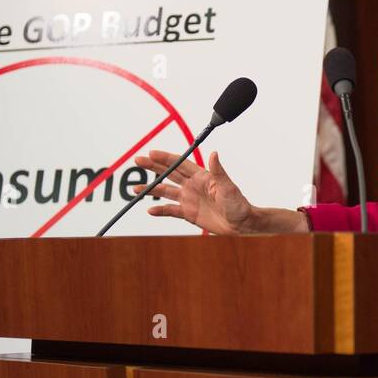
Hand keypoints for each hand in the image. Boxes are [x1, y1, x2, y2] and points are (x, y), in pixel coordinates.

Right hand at [134, 149, 255, 234]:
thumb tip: (214, 153)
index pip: (179, 163)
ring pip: (165, 192)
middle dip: (153, 168)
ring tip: (135, 190)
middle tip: (137, 161)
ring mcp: (189, 199)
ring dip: (151, 190)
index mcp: (201, 176)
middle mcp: (193, 186)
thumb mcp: (228, 187)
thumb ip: (219, 171)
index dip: (165, 158)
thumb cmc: (238, 204)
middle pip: (169, 174)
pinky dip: (160, 210)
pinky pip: (170, 210)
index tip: (151, 153)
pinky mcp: (188, 213)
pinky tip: (149, 210)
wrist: (242, 224)